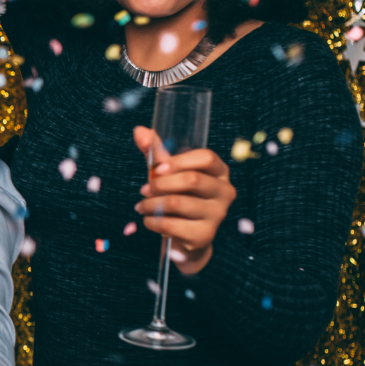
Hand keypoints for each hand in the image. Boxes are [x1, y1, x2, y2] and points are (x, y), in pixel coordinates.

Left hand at [133, 126, 234, 273]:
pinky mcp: (205, 235)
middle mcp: (225, 191)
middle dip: (160, 184)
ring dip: (151, 204)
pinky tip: (148, 220)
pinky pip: (171, 225)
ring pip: (178, 203)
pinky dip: (152, 221)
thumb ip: (156, 152)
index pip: (206, 157)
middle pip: (192, 179)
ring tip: (142, 206)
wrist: (186, 235)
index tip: (157, 169)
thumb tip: (139, 130)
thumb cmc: (178, 195)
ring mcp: (218, 214)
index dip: (179, 161)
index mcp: (219, 171)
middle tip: (144, 190)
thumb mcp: (168, 172)